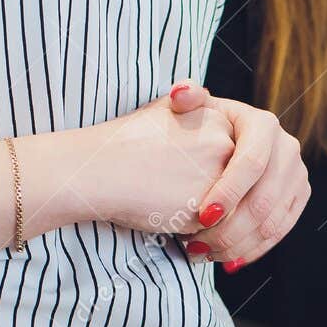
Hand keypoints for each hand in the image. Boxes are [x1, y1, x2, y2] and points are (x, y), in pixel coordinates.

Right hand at [82, 80, 235, 234]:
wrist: (98, 169)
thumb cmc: (126, 140)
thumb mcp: (165, 108)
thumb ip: (194, 105)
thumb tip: (207, 100)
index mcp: (219, 119)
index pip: (226, 153)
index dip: (197, 162)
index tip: (171, 159)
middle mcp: (225, 146)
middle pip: (227, 180)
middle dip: (202, 185)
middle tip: (166, 176)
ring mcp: (219, 179)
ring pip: (221, 205)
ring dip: (198, 205)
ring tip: (164, 190)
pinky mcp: (207, 211)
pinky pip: (207, 227)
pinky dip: (188, 223)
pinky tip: (164, 206)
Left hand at [183, 94, 310, 271]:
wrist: (222, 143)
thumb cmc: (198, 128)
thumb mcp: (190, 109)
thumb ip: (184, 99)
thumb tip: (182, 94)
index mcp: (263, 124)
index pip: (251, 163)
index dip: (229, 192)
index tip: (201, 216)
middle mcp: (288, 148)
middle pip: (264, 199)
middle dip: (230, 229)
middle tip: (197, 246)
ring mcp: (297, 175)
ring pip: (273, 222)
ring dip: (237, 245)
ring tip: (204, 254)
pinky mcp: (299, 198)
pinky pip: (280, 232)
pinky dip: (253, 251)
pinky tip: (226, 261)